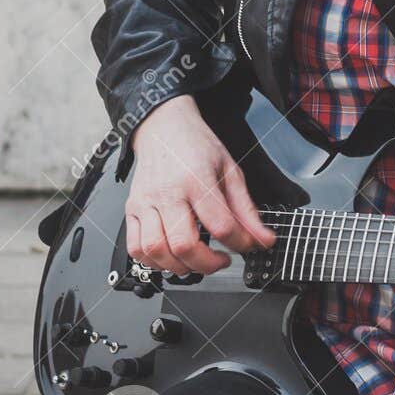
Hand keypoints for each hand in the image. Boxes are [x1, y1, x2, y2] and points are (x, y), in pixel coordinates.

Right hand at [125, 96, 275, 276]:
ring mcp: (145, 203)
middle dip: (207, 264)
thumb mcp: (230, 170)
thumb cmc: (196, 146)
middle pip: (184, 244)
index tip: (248, 245)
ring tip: (197, 261)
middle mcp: (167, 193)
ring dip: (180, 267)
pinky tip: (171, 256)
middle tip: (221, 260)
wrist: (164, 128)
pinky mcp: (131, 210)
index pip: (220, 225)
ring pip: (156, 251)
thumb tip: (263, 238)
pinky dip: (153, 262)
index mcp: (197, 180)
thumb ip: (246, 209)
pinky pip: (135, 248)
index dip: (240, 243)